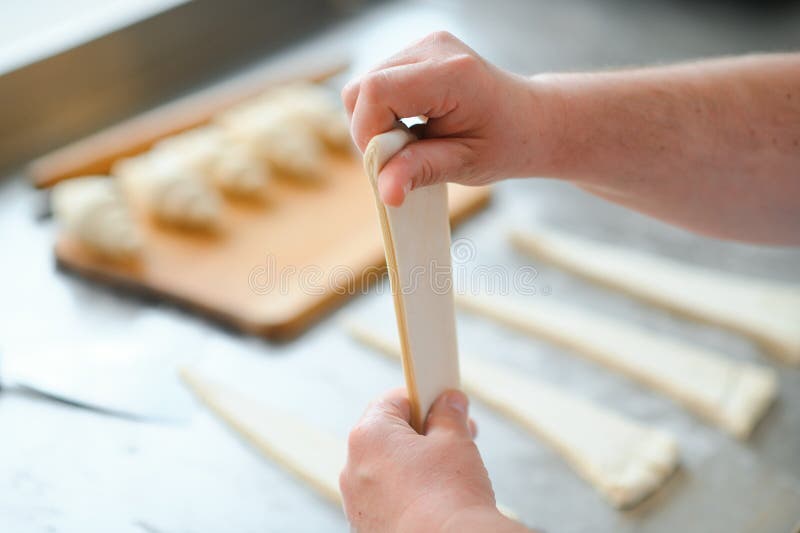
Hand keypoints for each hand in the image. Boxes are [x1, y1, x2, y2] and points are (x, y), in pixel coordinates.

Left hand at [340, 388, 523, 531]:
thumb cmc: (448, 496)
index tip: (445, 404)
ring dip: (413, 465)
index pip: (394, 400)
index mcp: (368, 436)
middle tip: (453, 438)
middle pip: (388, 434)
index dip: (425, 397)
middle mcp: (352, 467)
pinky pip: (385, 498)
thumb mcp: (455, 440)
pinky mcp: (365, 526)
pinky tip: (434, 500)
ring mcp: (356, 501)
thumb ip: (448, 414)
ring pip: (386, 468)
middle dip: (421, 433)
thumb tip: (449, 403)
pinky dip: (406, 494)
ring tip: (447, 474)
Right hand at [342, 31, 551, 205]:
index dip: (369, 133)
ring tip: (411, 142)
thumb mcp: (465, 164)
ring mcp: (424, 46)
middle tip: (401, 158)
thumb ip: (420, 171)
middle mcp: (434, 49)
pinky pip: (378, 84)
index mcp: (451, 73)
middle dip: (370, 131)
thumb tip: (384, 192)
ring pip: (363, 87)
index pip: (376, 92)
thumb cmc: (507, 142)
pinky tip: (412, 127)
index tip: (388, 164)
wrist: (530, 119)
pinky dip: (384, 112)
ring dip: (376, 123)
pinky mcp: (417, 53)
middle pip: (362, 88)